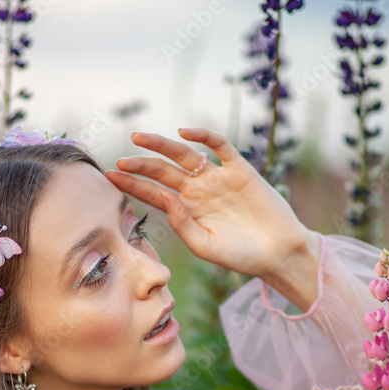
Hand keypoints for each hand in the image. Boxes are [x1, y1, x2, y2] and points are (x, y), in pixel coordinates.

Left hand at [104, 127, 317, 281]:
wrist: (278, 252)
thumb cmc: (242, 256)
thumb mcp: (205, 247)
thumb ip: (182, 225)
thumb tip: (164, 197)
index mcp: (186, 212)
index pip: (153, 194)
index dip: (132, 185)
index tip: (109, 176)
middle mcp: (198, 192)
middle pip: (163, 172)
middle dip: (141, 165)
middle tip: (121, 160)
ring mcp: (218, 178)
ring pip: (185, 156)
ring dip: (162, 145)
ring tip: (139, 138)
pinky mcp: (240, 170)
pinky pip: (220, 147)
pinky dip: (204, 137)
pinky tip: (185, 133)